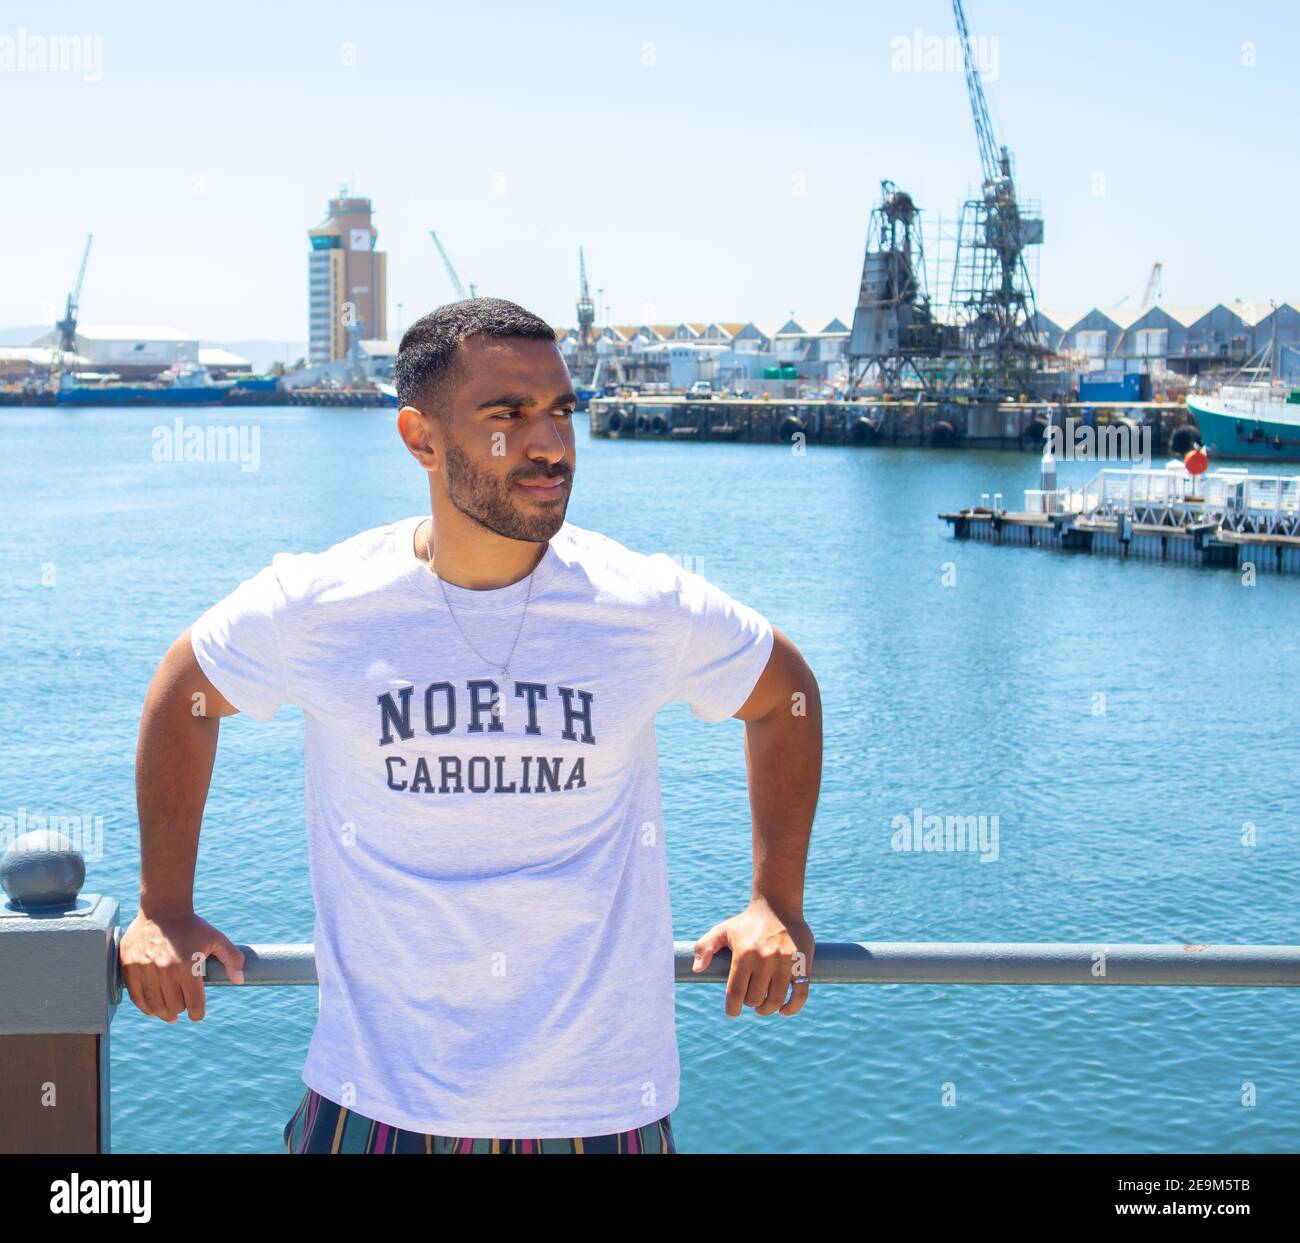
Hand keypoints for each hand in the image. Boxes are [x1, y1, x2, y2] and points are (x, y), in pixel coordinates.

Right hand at [119, 908, 245, 1022]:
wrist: (163, 909)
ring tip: (169, 1014)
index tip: (197, 1014)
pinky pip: (136, 997)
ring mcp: (144, 970)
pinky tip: (152, 1010)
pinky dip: (145, 1007)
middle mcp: (164, 971)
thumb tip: (240, 980)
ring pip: (155, 1005)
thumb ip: (232, 959)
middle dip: (181, 1010)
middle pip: (173, 1006)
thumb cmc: (192, 926)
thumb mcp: (217, 938)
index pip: (193, 1003)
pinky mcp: (129, 968)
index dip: (197, 1013)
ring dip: (163, 1013)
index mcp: (187, 966)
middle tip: (183, 1009)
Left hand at [692, 898, 813, 1018]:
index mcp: (744, 954)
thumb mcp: (722, 930)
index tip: (732, 1012)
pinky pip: (800, 994)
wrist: (778, 905)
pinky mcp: (802, 963)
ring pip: (776, 1000)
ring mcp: (785, 962)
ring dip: (767, 1009)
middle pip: (755, 999)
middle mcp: (765, 959)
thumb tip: (697, 969)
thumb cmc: (747, 922)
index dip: (732, 1008)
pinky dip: (792, 1008)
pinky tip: (783, 1010)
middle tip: (750, 999)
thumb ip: (705, 947)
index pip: (735, 993)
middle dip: (750, 1004)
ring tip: (763, 1006)